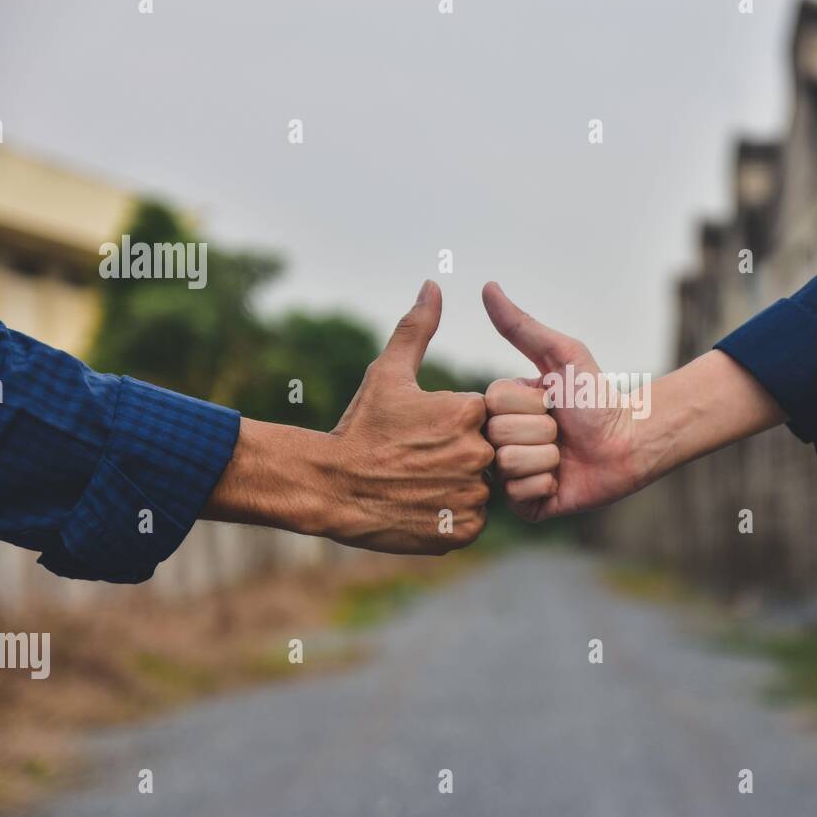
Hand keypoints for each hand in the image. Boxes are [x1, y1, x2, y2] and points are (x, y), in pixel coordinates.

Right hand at [205, 280, 493, 553]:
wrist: (330, 487)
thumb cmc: (361, 427)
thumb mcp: (387, 373)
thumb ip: (418, 329)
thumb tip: (433, 286)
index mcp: (469, 413)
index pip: (484, 416)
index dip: (455, 423)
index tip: (426, 431)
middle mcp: (479, 454)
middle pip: (486, 452)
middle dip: (459, 454)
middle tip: (420, 459)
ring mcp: (472, 496)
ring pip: (480, 488)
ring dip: (457, 485)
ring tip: (420, 482)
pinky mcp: (463, 530)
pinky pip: (470, 520)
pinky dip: (451, 515)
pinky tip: (423, 504)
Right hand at [481, 281, 787, 520]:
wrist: (630, 440)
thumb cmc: (597, 396)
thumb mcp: (561, 356)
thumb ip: (522, 326)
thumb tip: (488, 286)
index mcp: (500, 409)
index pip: (490, 407)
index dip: (527, 406)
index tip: (551, 403)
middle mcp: (499, 442)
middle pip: (499, 439)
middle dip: (541, 433)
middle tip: (562, 432)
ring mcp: (510, 475)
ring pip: (509, 467)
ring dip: (547, 459)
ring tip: (565, 456)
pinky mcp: (526, 504)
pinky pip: (519, 497)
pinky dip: (547, 486)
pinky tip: (562, 480)